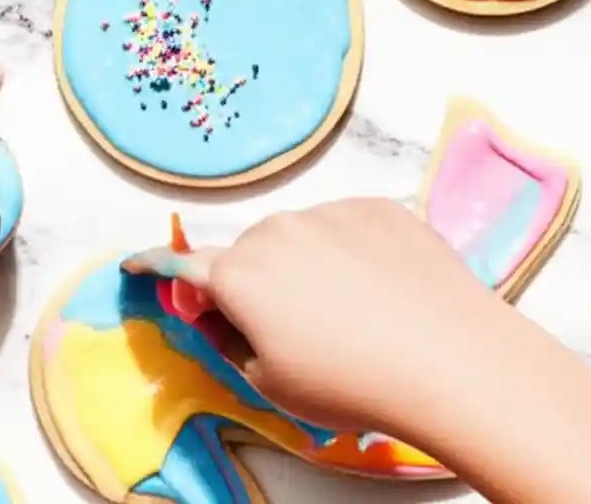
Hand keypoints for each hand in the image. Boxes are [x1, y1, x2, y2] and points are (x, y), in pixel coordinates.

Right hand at [142, 198, 491, 433]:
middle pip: (247, 253)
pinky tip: (381, 290)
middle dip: (252, 281)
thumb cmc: (352, 383)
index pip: (180, 266)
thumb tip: (215, 315)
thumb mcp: (271, 382)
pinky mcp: (378, 208)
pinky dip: (351, 251)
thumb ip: (229, 340)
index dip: (153, 267)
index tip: (137, 264)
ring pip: (299, 237)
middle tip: (286, 325)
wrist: (454, 361)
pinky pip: (346, 226)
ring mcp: (330, 213)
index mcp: (238, 276)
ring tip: (349, 312)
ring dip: (304, 265)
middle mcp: (275, 231)